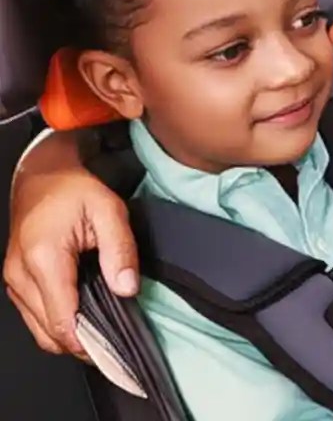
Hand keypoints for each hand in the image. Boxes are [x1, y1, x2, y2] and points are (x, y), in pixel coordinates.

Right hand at [4, 135, 138, 358]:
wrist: (42, 175)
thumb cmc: (74, 190)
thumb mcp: (109, 211)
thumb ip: (120, 250)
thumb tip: (126, 288)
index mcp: (43, 258)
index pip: (62, 319)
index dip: (87, 342)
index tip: (112, 349)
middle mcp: (20, 273)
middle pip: (48, 331)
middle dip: (81, 343)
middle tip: (113, 345)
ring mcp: (13, 279)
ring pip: (38, 329)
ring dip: (67, 336)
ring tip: (101, 331)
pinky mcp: (14, 280)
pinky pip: (34, 315)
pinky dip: (56, 323)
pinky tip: (82, 316)